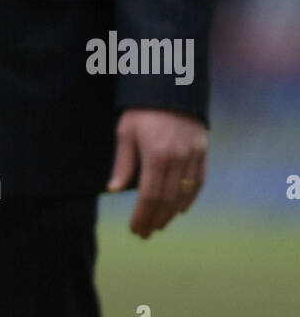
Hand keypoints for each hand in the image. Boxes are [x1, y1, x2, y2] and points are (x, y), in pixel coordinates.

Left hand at [107, 108, 207, 238]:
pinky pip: (198, 181)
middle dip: (155, 219)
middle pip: (167, 200)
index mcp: (157, 155)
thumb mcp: (126, 131)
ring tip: (159, 225)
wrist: (170, 83)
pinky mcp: (202, 150)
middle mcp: (178, 159)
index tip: (135, 229)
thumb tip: (114, 190)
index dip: (142, 216)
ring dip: (171, 213)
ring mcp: (193, 155)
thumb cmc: (141, 107)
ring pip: (184, 194)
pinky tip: (180, 209)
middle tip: (145, 233)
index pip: (150, 196)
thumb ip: (123, 163)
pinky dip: (190, 198)